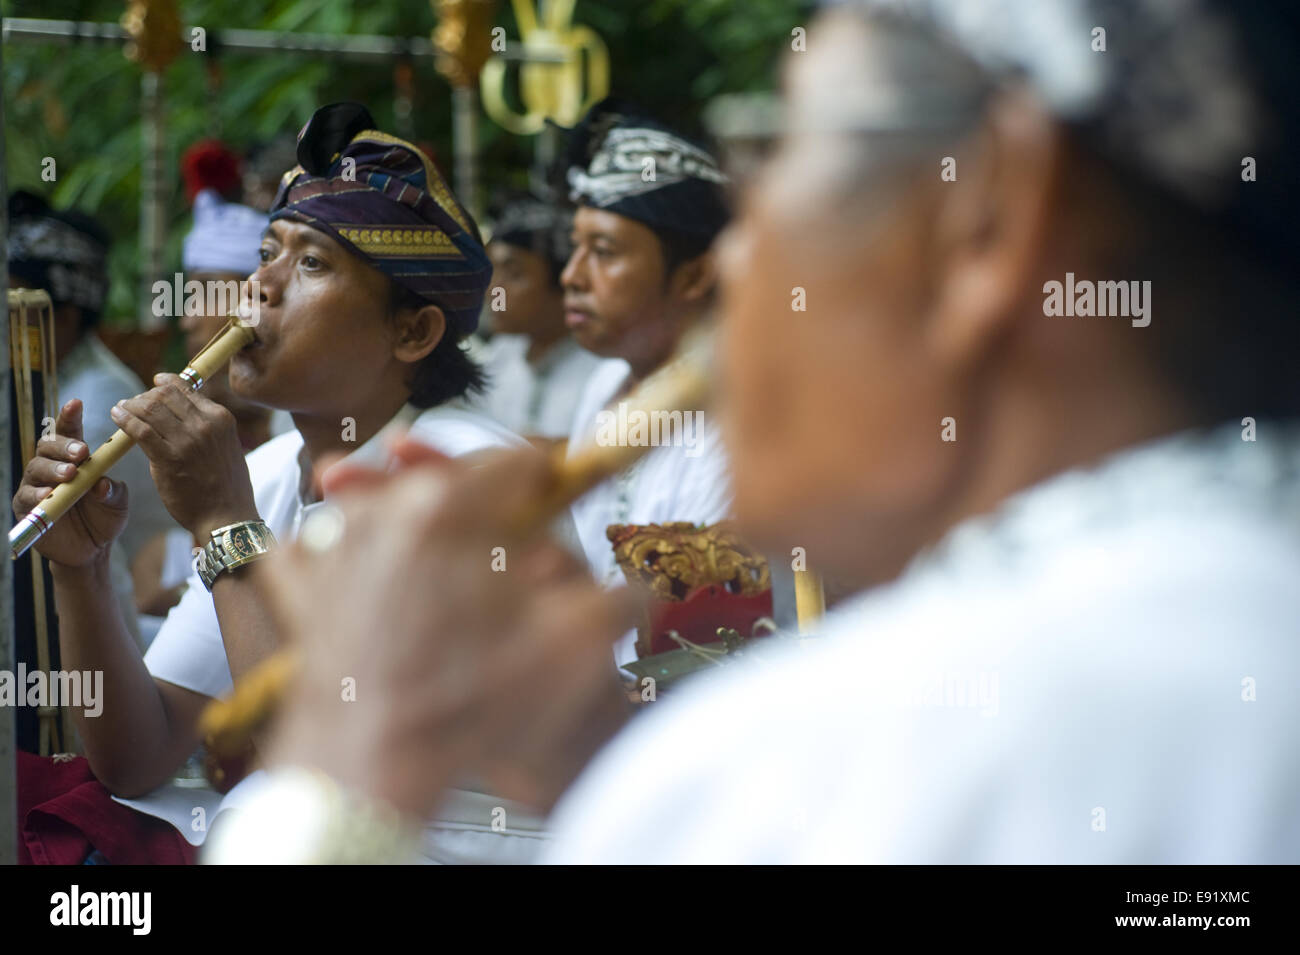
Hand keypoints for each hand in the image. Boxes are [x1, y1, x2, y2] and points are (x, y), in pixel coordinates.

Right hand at [12, 400, 129, 567]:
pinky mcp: (26, 508)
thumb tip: (102, 484)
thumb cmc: (105, 517)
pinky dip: (36, 494)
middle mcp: (52, 468)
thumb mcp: (117, 502)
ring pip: (36, 468)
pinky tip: (47, 495)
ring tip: (69, 474)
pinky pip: (25, 497)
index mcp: (75, 459)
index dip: (70, 417)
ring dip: (53, 469)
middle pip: (49, 447)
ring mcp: (36, 486)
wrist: (93, 549)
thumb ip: (113, 491)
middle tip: (81, 452)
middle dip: (64, 447)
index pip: (70, 433)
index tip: (76, 403)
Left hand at [110, 373, 258, 537]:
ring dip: (131, 405)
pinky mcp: (169, 458)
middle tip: (133, 402)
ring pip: (150, 408)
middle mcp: (206, 424)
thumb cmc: (226, 486)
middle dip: (145, 396)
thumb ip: (207, 427)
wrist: (228, 517)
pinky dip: (125, 419)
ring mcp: (188, 440)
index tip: (154, 383)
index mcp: (221, 418)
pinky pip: (140, 430)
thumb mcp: (226, 446)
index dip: (165, 383)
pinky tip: (117, 416)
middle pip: (165, 395)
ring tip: (122, 409)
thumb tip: (181, 413)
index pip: (186, 388)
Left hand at [260, 439, 635, 817]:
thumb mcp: (578, 646)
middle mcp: (386, 506)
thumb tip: (637, 588)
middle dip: (478, 497)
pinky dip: (337, 550)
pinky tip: (362, 572)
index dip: (547, 478)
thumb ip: (622, 598)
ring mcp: (329, 543)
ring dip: (404, 511)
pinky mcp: (297, 584)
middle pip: (447, 474)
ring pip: (380, 498)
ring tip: (431, 547)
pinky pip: (314, 543)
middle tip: (497, 528)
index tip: (553, 493)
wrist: (376, 770)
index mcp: (456, 506)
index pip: (516, 460)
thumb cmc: (474, 705)